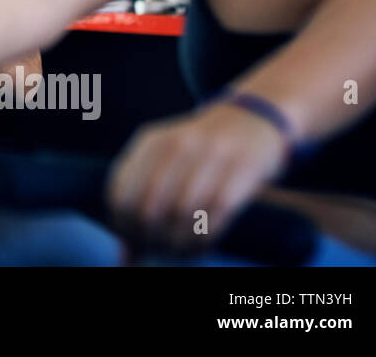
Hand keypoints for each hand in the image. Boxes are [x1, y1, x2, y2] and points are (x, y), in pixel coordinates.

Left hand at [106, 102, 287, 253]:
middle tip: (155, 249)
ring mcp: (212, 155)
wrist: (254, 118)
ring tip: (176, 252)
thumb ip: (142, 200)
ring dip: (177, 243)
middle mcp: (178, 145)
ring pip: (182, 213)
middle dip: (149, 237)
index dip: (122, 225)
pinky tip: (199, 248)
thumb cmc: (203, 151)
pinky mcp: (244, 170)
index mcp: (152, 141)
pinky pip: (216, 214)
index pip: (122, 193)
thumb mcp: (167, 162)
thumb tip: (126, 257)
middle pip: (149, 207)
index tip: (132, 240)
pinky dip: (203, 239)